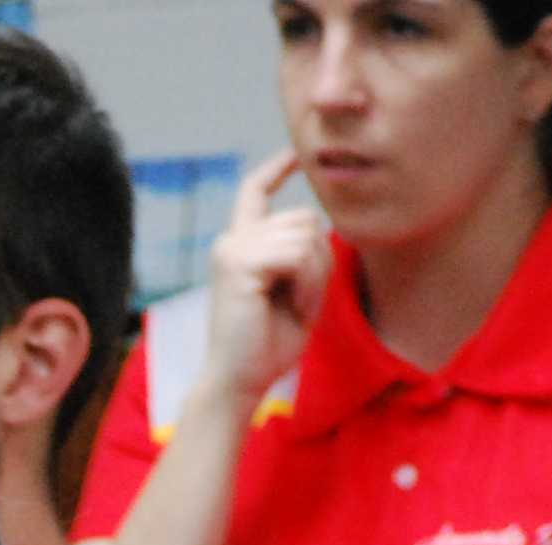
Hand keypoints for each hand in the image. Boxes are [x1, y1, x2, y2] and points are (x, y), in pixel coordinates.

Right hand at [201, 151, 331, 412]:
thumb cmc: (266, 346)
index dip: (276, 169)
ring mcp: (232, 250)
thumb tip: (318, 227)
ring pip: (305, 236)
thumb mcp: (296, 292)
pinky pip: (297, 256)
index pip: (254, 192)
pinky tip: (294, 308)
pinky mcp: (240, 265)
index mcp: (241, 245)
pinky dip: (307, 285)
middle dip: (319, 260)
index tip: (295, 157)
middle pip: (304, 218)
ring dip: (314, 276)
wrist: (240, 382)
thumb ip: (303, 256)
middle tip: (303, 300)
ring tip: (296, 307)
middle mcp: (231, 241)